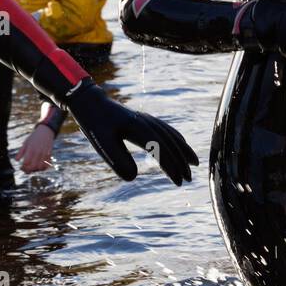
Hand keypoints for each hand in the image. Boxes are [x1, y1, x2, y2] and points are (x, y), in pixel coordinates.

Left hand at [16, 124, 55, 172]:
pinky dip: (42, 168)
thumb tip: (17, 160)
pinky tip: (38, 166)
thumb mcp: (26, 143)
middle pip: (33, 166)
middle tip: (26, 169)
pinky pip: (46, 165)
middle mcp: (38, 152)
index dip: (23, 167)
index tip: (21, 167)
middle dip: (28, 170)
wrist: (46, 131)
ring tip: (32, 168)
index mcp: (31, 149)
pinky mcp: (49, 155)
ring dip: (35, 170)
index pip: (26, 162)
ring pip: (40, 167)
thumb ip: (21, 152)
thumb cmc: (34, 137)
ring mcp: (44, 154)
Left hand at [63, 81, 197, 184]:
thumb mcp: (102, 144)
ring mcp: (147, 120)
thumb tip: (134, 177)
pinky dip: (177, 138)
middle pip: (170, 143)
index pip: (161, 151)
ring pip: (171, 135)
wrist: (90, 103)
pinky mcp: (144, 119)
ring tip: (194, 164)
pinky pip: (166, 129)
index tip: (179, 183)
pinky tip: (181, 145)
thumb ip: (118, 160)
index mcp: (138, 129)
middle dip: (181, 162)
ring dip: (183, 150)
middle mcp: (147, 122)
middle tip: (189, 179)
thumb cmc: (95, 124)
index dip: (171, 167)